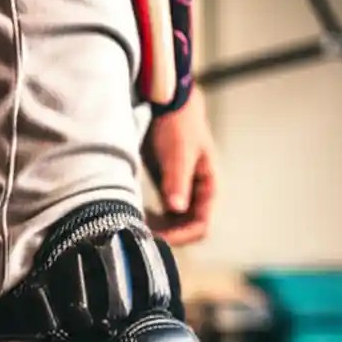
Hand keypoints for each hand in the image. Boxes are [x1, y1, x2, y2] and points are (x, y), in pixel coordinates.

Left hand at [143, 87, 216, 245]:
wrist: (168, 103)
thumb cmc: (178, 125)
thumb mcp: (178, 152)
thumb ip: (177, 180)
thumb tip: (177, 208)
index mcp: (208, 187)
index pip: (200, 226)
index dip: (180, 237)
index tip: (155, 238)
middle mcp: (196, 194)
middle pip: (185, 229)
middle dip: (165, 235)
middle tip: (138, 234)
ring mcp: (181, 192)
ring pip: (172, 223)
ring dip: (155, 229)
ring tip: (133, 225)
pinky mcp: (166, 187)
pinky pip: (161, 213)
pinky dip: (149, 218)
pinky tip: (133, 214)